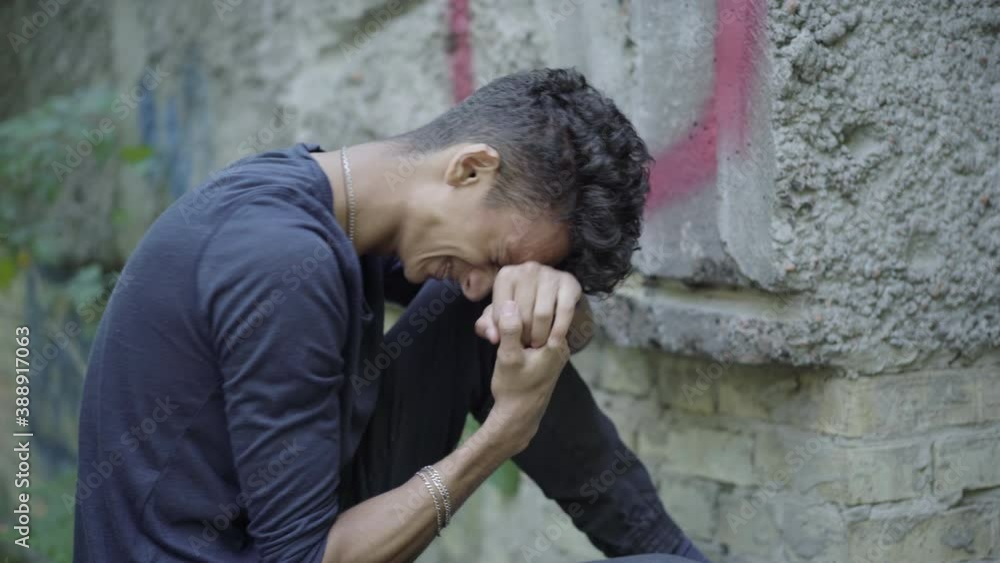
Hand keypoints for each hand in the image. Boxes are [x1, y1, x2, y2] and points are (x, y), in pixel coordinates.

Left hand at [474, 262, 581, 347]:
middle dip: (523, 336)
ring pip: (542, 314)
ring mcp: (550, 274)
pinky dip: (559, 330)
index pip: (501, 311)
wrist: (552, 296)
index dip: (504, 330)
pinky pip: (564, 311)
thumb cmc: (521, 306)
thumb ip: (487, 326)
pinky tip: (554, 342)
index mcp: (506, 274)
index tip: (509, 339)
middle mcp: (528, 269)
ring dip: (540, 336)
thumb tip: (493, 337)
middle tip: (526, 345)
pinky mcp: (569, 282)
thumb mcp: (499, 315)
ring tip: (538, 344)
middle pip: (522, 314)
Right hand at [487, 300, 569, 452]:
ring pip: (528, 323)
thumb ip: (510, 329)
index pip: (540, 308)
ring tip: (493, 339)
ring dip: (507, 327)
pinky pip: (527, 334)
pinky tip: (498, 340)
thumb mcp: (509, 357)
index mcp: (557, 341)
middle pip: (533, 314)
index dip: (517, 307)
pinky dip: (512, 334)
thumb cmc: (514, 388)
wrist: (517, 416)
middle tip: (493, 335)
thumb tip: (509, 302)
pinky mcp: (541, 353)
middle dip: (508, 318)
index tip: (500, 318)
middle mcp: (559, 342)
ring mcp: (551, 347)